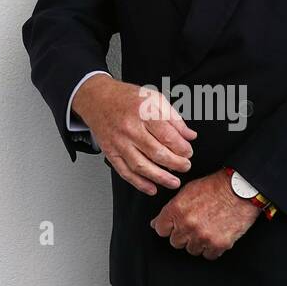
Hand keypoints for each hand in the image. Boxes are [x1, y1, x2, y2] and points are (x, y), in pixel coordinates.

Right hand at [72, 75, 195, 194]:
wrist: (97, 98)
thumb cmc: (126, 98)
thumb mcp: (154, 99)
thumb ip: (174, 118)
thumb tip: (189, 136)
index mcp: (143, 112)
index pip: (168, 136)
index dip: (183, 148)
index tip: (188, 152)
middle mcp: (130, 128)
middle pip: (157, 153)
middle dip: (176, 164)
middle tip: (185, 166)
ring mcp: (119, 141)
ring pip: (141, 166)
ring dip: (160, 178)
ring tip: (174, 182)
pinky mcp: (110, 151)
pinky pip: (125, 171)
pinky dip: (139, 183)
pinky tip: (151, 187)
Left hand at [150, 168, 259, 259]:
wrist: (240, 190)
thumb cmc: (215, 187)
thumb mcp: (187, 191)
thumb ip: (171, 208)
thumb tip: (156, 223)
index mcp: (177, 210)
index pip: (160, 229)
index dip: (167, 227)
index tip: (172, 226)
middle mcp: (187, 225)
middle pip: (175, 242)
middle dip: (183, 235)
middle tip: (194, 225)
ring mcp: (203, 236)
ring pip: (192, 250)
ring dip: (197, 242)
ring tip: (206, 228)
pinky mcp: (218, 244)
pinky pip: (209, 255)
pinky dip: (212, 248)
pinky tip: (216, 234)